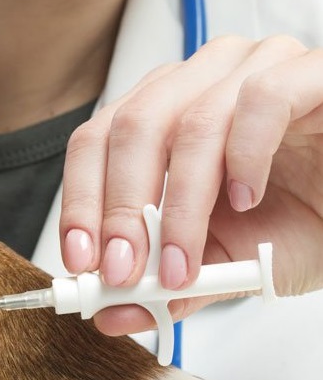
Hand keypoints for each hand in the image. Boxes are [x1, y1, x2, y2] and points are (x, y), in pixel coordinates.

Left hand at [59, 35, 322, 334]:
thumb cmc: (305, 217)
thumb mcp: (227, 263)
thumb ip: (169, 283)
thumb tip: (111, 313)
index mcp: (165, 111)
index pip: (96, 142)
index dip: (80, 201)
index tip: (80, 261)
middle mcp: (201, 79)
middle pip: (131, 128)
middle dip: (120, 209)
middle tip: (123, 271)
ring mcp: (255, 66)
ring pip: (190, 121)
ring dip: (179, 204)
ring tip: (183, 261)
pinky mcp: (310, 72)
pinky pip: (263, 99)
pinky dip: (245, 156)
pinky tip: (247, 198)